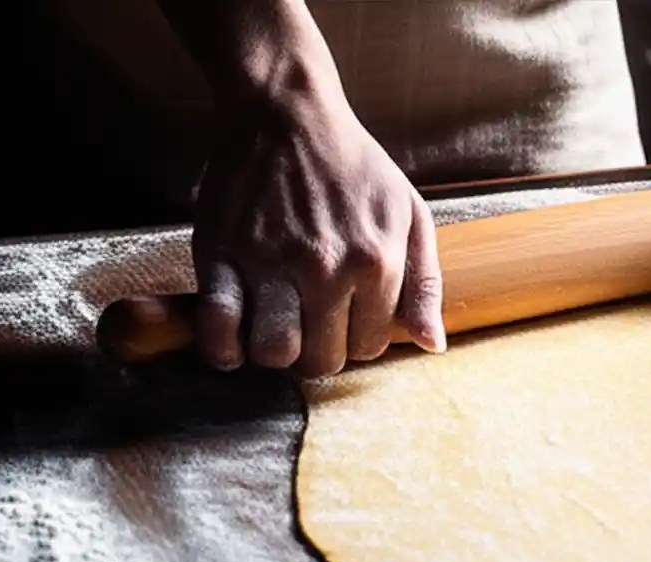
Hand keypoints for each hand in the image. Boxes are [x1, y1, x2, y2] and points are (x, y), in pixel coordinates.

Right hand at [191, 91, 444, 377]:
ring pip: (274, 353)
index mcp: (377, 261)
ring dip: (275, 352)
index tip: (345, 319)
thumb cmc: (355, 166)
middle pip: (322, 360)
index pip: (369, 347)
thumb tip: (431, 346)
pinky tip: (235, 340)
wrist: (288, 112)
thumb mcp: (410, 215)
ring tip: (277, 328)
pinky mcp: (222, 253)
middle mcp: (326, 268)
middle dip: (318, 352)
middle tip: (310, 326)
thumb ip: (425, 284)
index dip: (356, 339)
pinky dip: (223, 348)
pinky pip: (219, 327)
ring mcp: (271, 262)